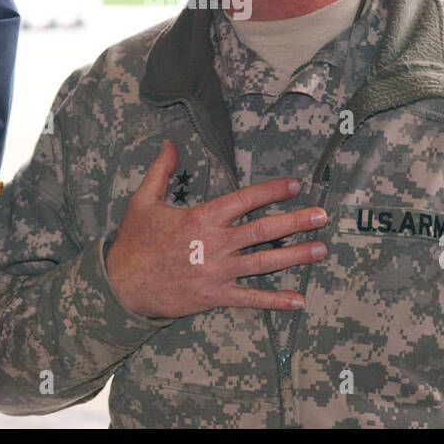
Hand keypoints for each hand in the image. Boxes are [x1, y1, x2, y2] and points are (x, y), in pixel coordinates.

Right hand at [104, 140, 327, 318]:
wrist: (122, 285)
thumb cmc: (134, 242)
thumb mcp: (143, 200)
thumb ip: (161, 170)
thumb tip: (170, 142)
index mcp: (202, 218)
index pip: (245, 199)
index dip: (272, 190)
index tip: (295, 185)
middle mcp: (215, 244)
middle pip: (263, 231)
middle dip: (296, 222)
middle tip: (322, 215)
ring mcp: (218, 272)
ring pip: (264, 263)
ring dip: (295, 256)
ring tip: (321, 249)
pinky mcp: (215, 297)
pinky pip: (250, 299)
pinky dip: (275, 301)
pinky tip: (299, 300)